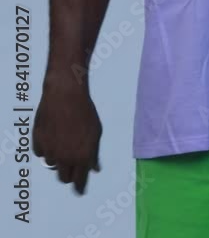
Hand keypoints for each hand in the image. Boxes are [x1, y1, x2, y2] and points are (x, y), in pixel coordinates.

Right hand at [32, 79, 101, 194]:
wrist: (65, 93)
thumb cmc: (85, 111)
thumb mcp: (96, 131)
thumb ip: (94, 152)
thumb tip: (95, 169)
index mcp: (82, 157)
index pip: (79, 182)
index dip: (79, 187)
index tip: (79, 189)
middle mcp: (65, 158)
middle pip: (63, 178)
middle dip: (68, 173)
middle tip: (71, 164)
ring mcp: (50, 151)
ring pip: (52, 164)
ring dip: (57, 157)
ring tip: (63, 140)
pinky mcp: (38, 142)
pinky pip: (41, 153)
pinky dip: (46, 148)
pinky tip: (52, 135)